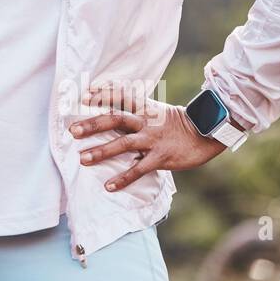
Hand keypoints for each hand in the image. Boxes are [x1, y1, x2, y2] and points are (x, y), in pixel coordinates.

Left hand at [68, 80, 240, 192]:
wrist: (206, 134)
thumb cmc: (177, 123)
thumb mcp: (157, 109)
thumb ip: (136, 108)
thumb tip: (114, 106)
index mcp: (145, 107)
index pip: (121, 96)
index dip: (103, 94)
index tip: (84, 96)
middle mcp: (146, 121)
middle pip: (115, 119)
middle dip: (93, 124)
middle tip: (73, 131)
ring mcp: (153, 140)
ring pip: (123, 144)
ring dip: (101, 151)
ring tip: (83, 159)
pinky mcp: (161, 158)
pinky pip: (139, 169)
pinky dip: (124, 178)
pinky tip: (109, 187)